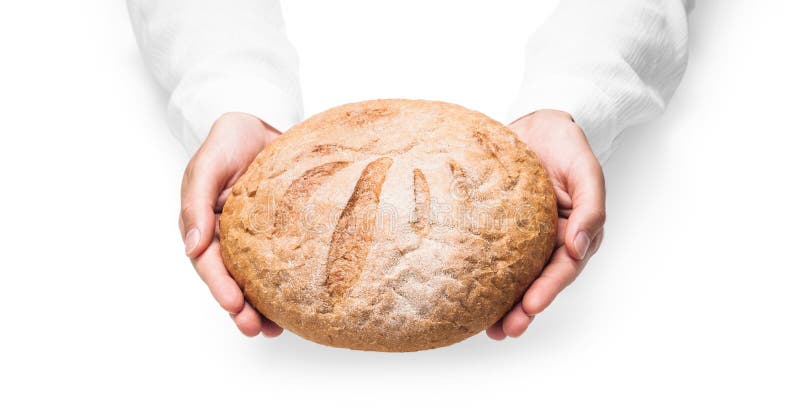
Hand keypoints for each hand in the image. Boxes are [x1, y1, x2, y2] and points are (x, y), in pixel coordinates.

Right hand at [179, 112, 283, 337]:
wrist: (259, 122)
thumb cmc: (227, 142)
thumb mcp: (207, 166)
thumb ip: (196, 203)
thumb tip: (191, 246)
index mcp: (204, 226)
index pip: (209, 263)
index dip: (220, 286)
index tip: (234, 305)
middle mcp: (227, 237)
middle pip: (231, 279)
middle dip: (241, 309)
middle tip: (256, 330)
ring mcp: (253, 237)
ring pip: (255, 277)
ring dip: (261, 306)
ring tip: (273, 330)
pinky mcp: (280, 232)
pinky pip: (281, 260)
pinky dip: (285, 282)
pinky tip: (298, 302)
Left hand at [487, 110, 605, 339]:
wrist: (540, 122)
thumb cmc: (568, 146)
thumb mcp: (586, 172)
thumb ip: (590, 209)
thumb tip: (578, 247)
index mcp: (572, 234)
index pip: (562, 269)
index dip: (548, 290)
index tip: (531, 306)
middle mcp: (547, 241)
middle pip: (536, 282)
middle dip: (522, 310)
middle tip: (505, 331)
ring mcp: (522, 237)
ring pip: (513, 276)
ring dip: (503, 304)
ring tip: (488, 329)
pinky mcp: (497, 227)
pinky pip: (488, 252)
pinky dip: (480, 274)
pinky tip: (465, 292)